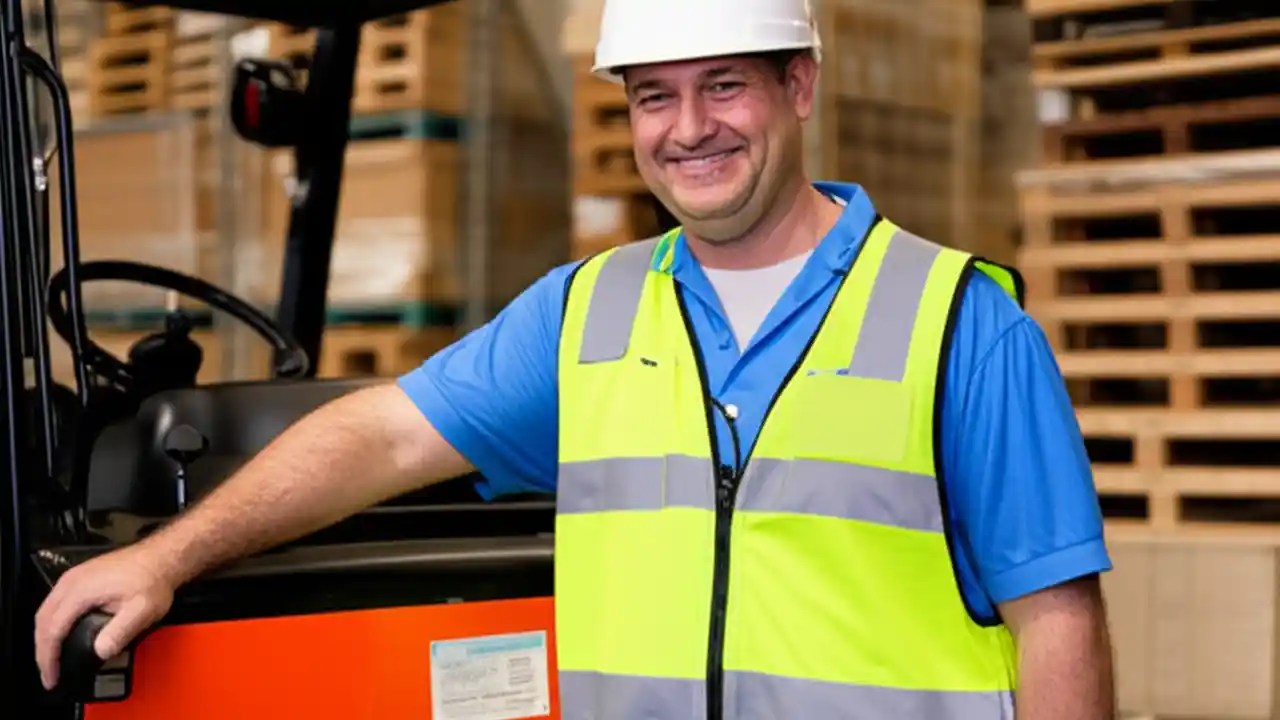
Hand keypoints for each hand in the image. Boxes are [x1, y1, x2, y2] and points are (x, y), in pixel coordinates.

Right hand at [34, 545, 175, 690]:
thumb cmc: (153, 579)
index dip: (49, 657)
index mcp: (81, 590)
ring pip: (46, 611)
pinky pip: (55, 603)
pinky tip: (60, 635)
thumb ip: (121, 631)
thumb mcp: (143, 610)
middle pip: (42, 621)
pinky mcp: (80, 577)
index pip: (52, 630)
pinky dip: (52, 623)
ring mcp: (74, 577)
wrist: (162, 557)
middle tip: (49, 673)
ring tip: (52, 659)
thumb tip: (101, 651)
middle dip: (42, 651)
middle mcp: (72, 581)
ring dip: (45, 637)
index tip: (51, 677)